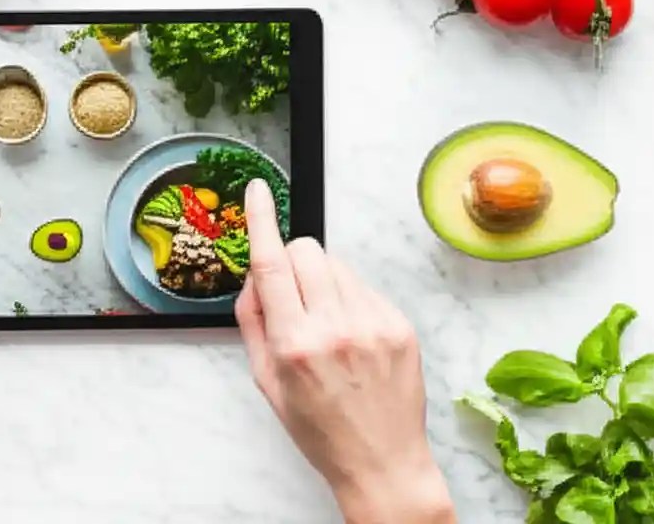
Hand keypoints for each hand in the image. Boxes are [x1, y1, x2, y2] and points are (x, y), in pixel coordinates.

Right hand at [236, 180, 454, 523]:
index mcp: (294, 344)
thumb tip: (255, 277)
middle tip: (293, 296)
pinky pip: (365, 286)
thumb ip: (254, 322)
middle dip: (292, 261)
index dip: (261, 221)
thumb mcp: (268, 383)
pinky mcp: (399, 325)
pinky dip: (351, 298)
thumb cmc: (320, 430)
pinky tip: (354, 337)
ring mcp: (373, 324)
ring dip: (322, 279)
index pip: (271, 265)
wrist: (382, 461)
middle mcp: (335, 328)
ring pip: (336, 264)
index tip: (258, 192)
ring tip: (327, 324)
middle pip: (306, 251)